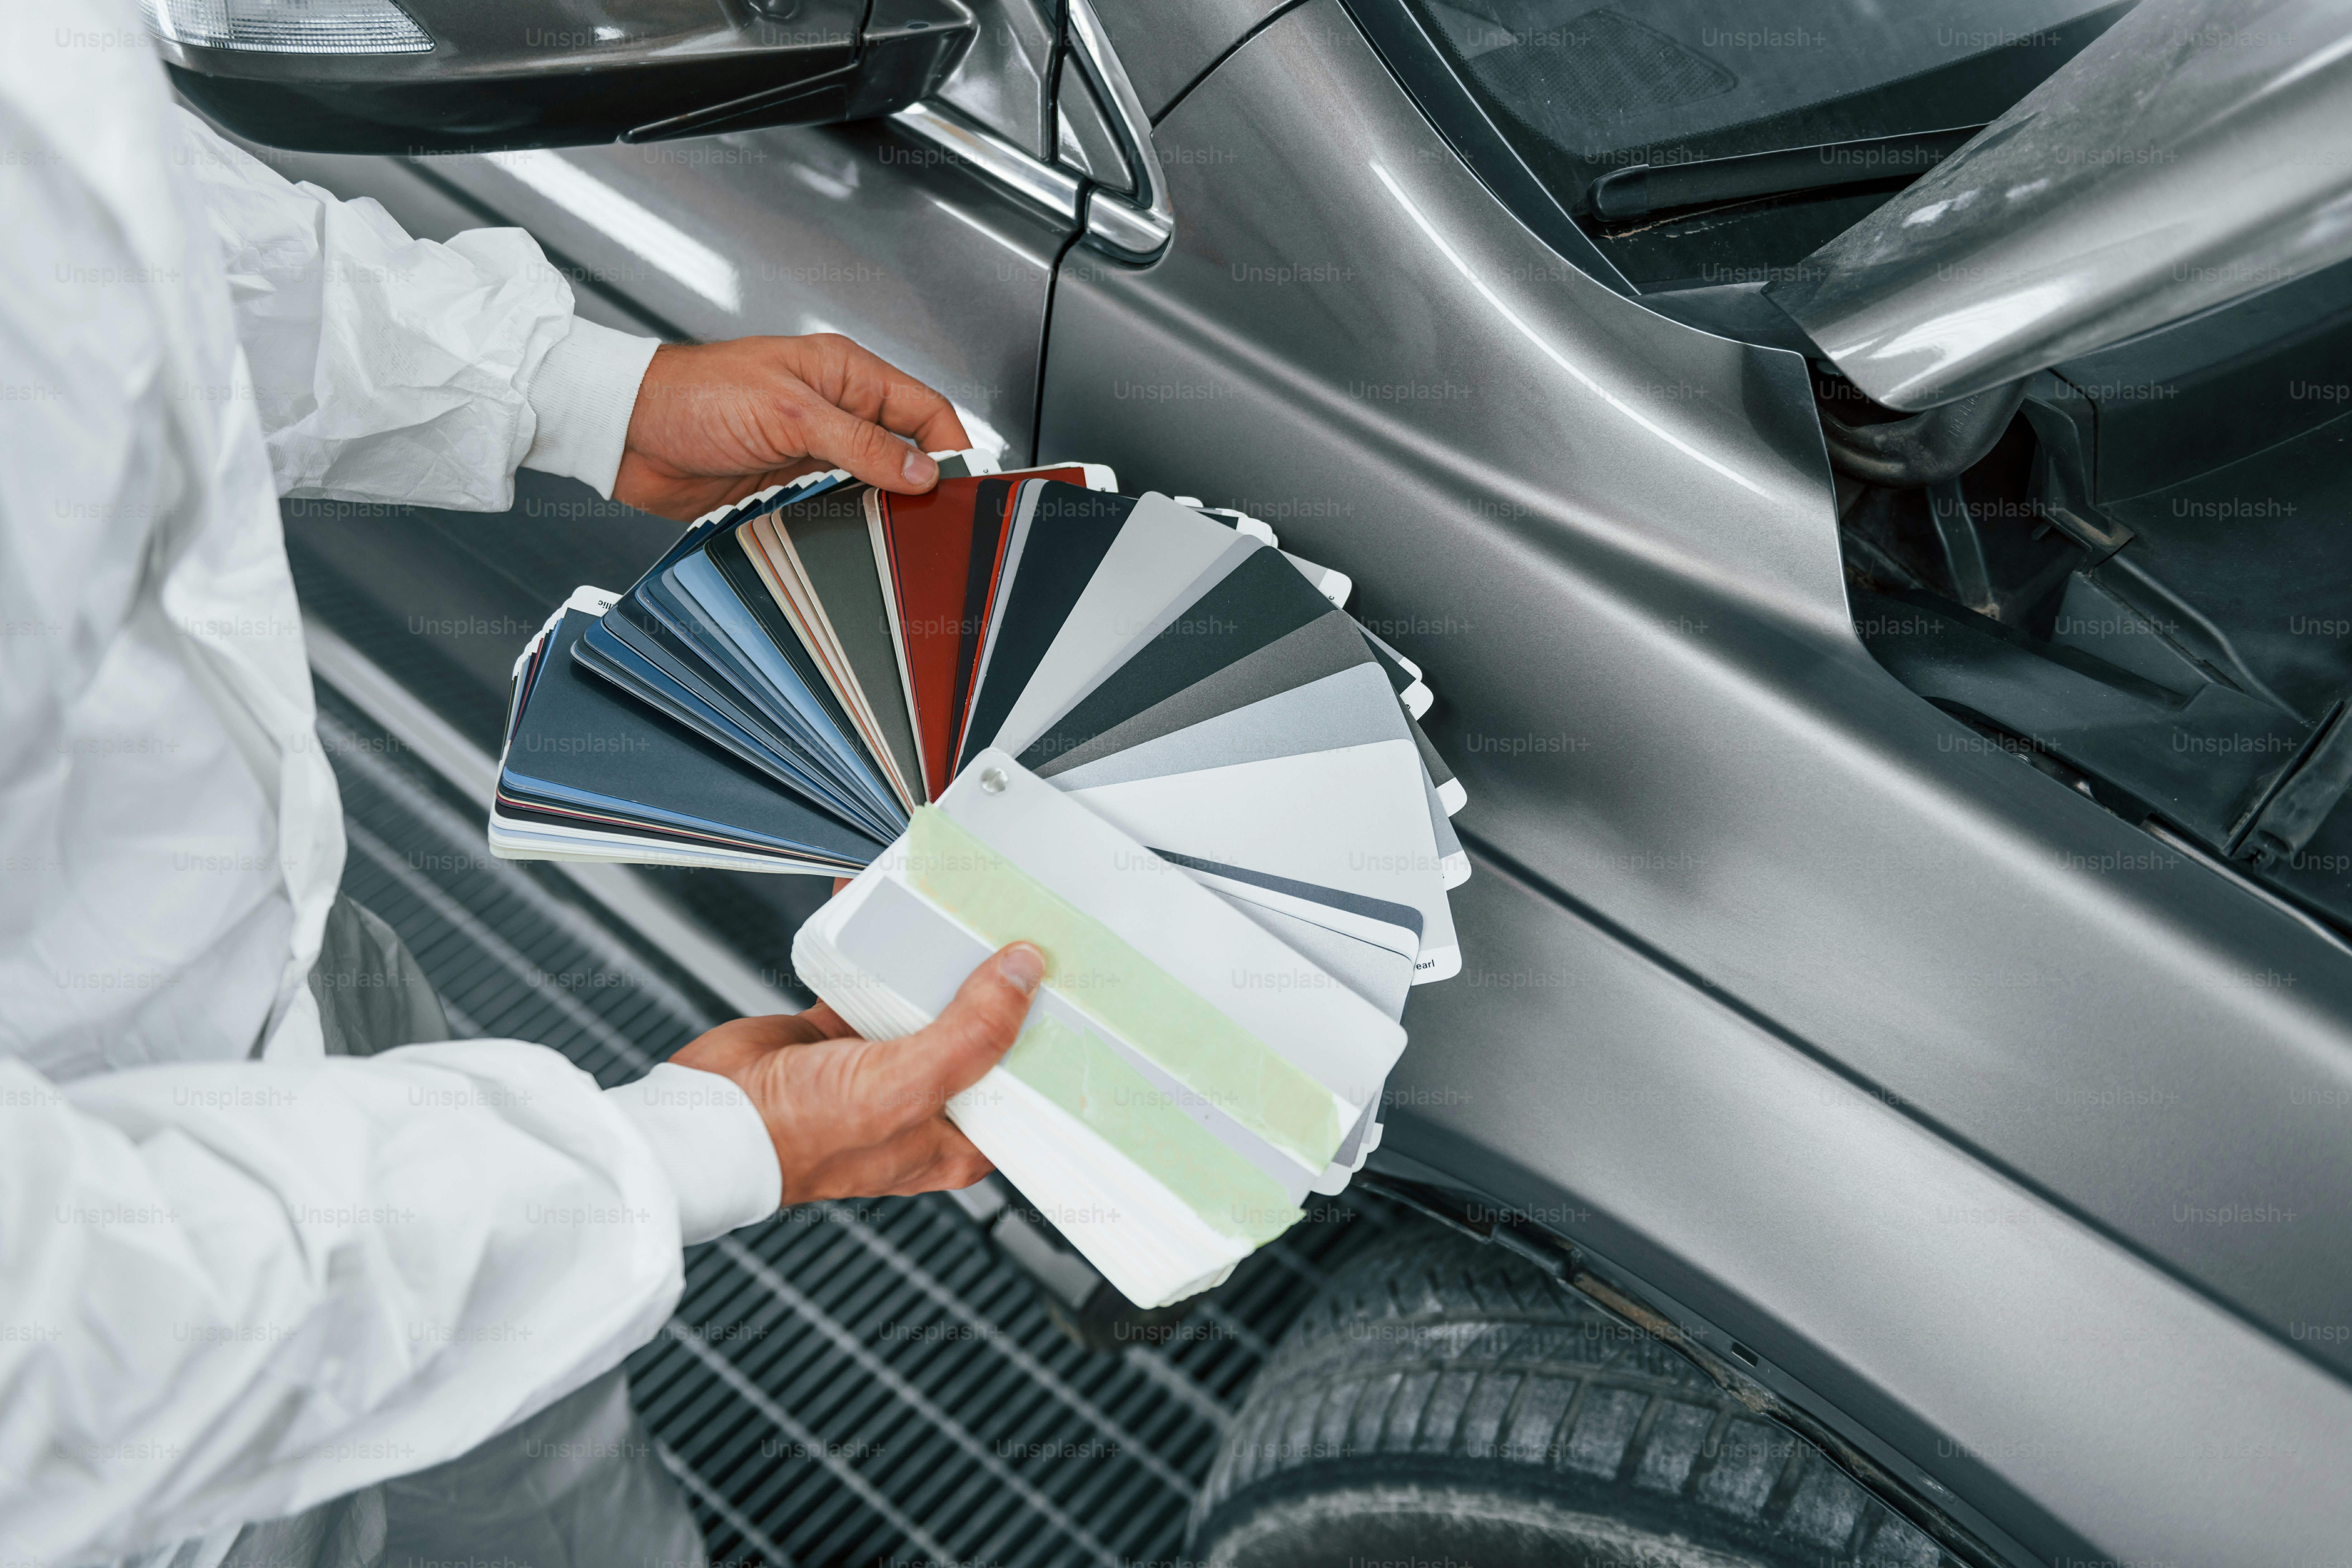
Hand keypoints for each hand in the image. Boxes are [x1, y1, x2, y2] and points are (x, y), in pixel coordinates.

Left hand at [613, 334, 971, 521]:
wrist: (630, 432)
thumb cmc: (694, 396)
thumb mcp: (790, 413)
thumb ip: (860, 442)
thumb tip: (920, 469)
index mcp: (843, 374)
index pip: (922, 408)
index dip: (951, 445)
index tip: (965, 485)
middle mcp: (833, 409)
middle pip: (904, 447)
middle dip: (923, 481)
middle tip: (938, 519)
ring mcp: (812, 447)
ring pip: (873, 481)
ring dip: (885, 505)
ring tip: (899, 533)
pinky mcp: (788, 482)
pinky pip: (835, 505)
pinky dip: (849, 522)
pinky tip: (855, 537)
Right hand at [668, 943, 1041, 1203]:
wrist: (709, 1121)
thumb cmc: (798, 1135)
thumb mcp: (905, 1087)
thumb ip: (972, 1034)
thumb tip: (1021, 974)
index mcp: (953, 1139)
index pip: (1022, 1089)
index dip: (1047, 1043)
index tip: (1068, 992)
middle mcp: (922, 1102)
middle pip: (980, 1034)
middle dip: (996, 987)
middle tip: (1021, 934)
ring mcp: (880, 1064)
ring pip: (928, 1000)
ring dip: (939, 957)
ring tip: (963, 912)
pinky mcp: (841, 1031)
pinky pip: (874, 979)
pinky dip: (878, 946)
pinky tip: (887, 909)